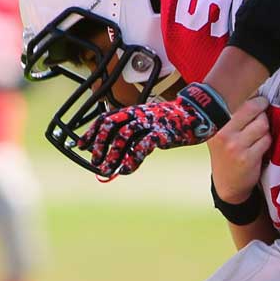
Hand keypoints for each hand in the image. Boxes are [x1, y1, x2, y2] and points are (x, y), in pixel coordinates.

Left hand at [78, 84, 225, 178]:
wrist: (198, 113)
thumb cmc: (173, 121)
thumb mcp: (150, 122)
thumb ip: (135, 134)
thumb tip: (120, 152)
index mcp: (134, 110)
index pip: (107, 118)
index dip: (92, 132)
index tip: (82, 146)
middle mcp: (139, 114)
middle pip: (112, 126)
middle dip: (100, 144)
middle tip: (95, 161)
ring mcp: (151, 123)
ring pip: (124, 136)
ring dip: (113, 154)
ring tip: (107, 169)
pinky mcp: (162, 133)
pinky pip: (142, 146)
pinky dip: (131, 159)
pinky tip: (126, 169)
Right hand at [209, 96, 271, 202]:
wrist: (227, 183)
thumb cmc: (225, 151)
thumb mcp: (219, 131)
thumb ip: (230, 111)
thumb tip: (251, 87)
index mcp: (214, 122)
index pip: (237, 99)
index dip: (251, 96)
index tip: (256, 97)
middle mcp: (222, 132)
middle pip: (253, 108)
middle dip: (261, 108)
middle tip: (261, 109)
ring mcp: (235, 146)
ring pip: (263, 124)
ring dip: (264, 128)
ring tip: (256, 133)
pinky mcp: (247, 157)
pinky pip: (266, 140)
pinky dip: (266, 142)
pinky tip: (258, 147)